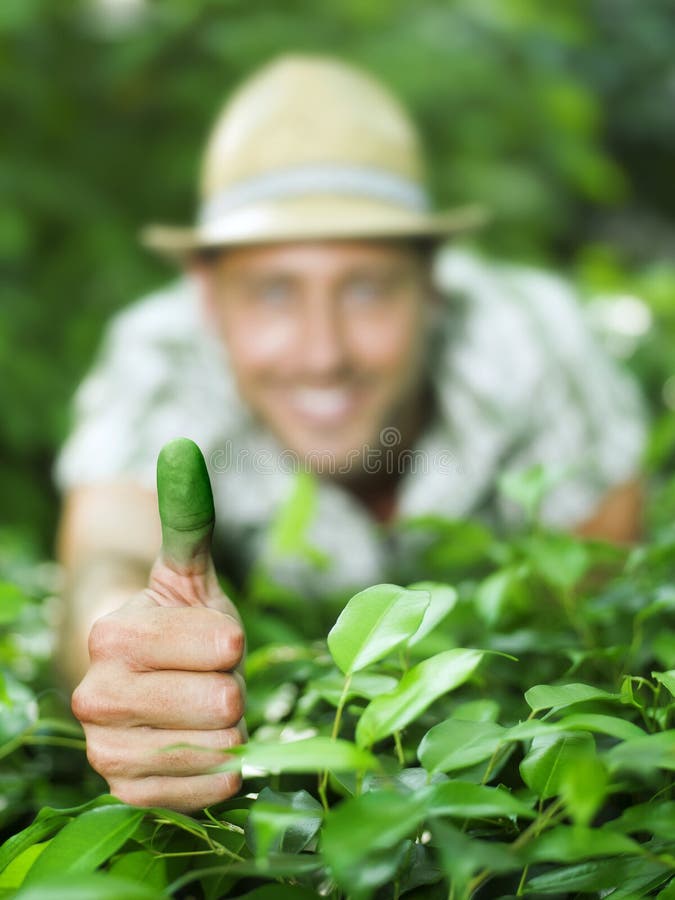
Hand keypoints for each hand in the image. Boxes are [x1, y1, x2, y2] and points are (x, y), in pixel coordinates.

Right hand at [71, 438, 244, 811]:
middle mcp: (96, 696)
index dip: (231, 638)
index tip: (216, 637)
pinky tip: (208, 746)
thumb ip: (188, 519)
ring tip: (203, 709)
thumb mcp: (186, 571)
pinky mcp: (129, 794)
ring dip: (230, 728)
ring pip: (218, 748)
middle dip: (232, 685)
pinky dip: (224, 770)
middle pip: (222, 701)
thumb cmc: (175, 623)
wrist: (144, 682)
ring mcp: (106, 751)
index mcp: (111, 634)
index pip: (220, 643)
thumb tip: (183, 451)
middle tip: (209, 677)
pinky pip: (207, 790)